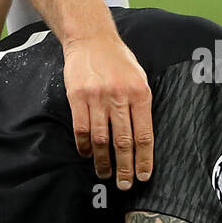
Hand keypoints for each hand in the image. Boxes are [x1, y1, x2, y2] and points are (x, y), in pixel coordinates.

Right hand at [63, 33, 152, 185]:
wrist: (91, 38)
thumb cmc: (118, 59)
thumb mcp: (139, 77)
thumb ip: (141, 104)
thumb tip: (143, 137)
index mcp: (139, 93)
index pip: (144, 135)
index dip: (144, 159)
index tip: (143, 175)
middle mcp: (119, 96)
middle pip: (123, 141)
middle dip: (125, 167)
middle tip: (125, 184)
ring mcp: (97, 97)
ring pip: (101, 139)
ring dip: (103, 161)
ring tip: (105, 174)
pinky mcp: (77, 96)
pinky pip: (81, 128)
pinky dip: (84, 146)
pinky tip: (87, 154)